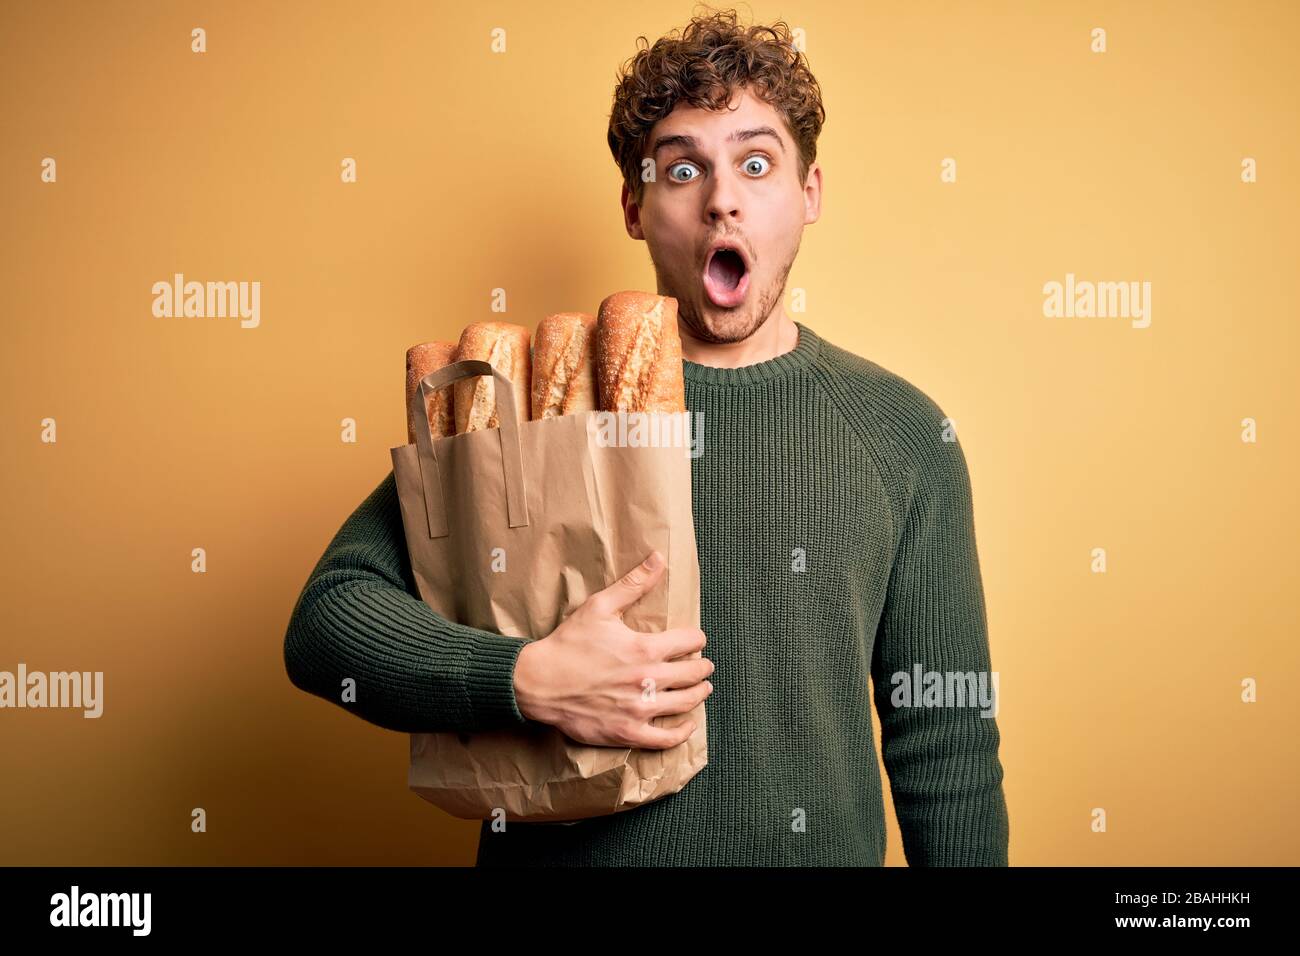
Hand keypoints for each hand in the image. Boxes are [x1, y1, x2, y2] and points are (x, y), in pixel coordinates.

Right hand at [512, 550, 713, 748]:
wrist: (540, 682)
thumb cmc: (569, 643)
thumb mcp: (600, 607)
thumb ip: (633, 584)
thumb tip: (659, 559)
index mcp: (644, 649)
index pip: (689, 642)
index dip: (697, 639)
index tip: (697, 640)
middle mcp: (648, 680)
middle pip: (693, 674)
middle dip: (703, 667)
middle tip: (706, 665)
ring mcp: (639, 709)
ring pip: (686, 703)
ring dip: (699, 694)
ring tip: (704, 689)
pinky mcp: (627, 732)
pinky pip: (665, 738)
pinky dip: (682, 732)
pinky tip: (688, 724)